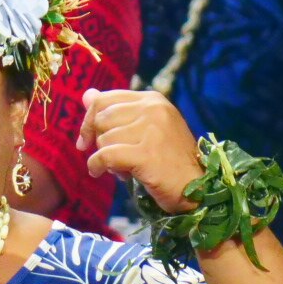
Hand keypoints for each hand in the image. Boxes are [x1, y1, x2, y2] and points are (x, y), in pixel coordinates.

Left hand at [78, 89, 203, 213]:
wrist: (196, 187)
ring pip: (103, 139)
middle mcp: (153, 109)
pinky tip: (100, 172)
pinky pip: (105, 156)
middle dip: (99, 141)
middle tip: (114, 158)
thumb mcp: (143, 130)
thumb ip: (116, 112)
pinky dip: (97, 166)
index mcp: (152, 99)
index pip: (105, 99)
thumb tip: (86, 96)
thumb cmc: (169, 160)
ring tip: (124, 168)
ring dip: (105, 157)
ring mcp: (151, 130)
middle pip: (101, 118)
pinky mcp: (147, 153)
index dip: (90, 120)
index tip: (86, 140)